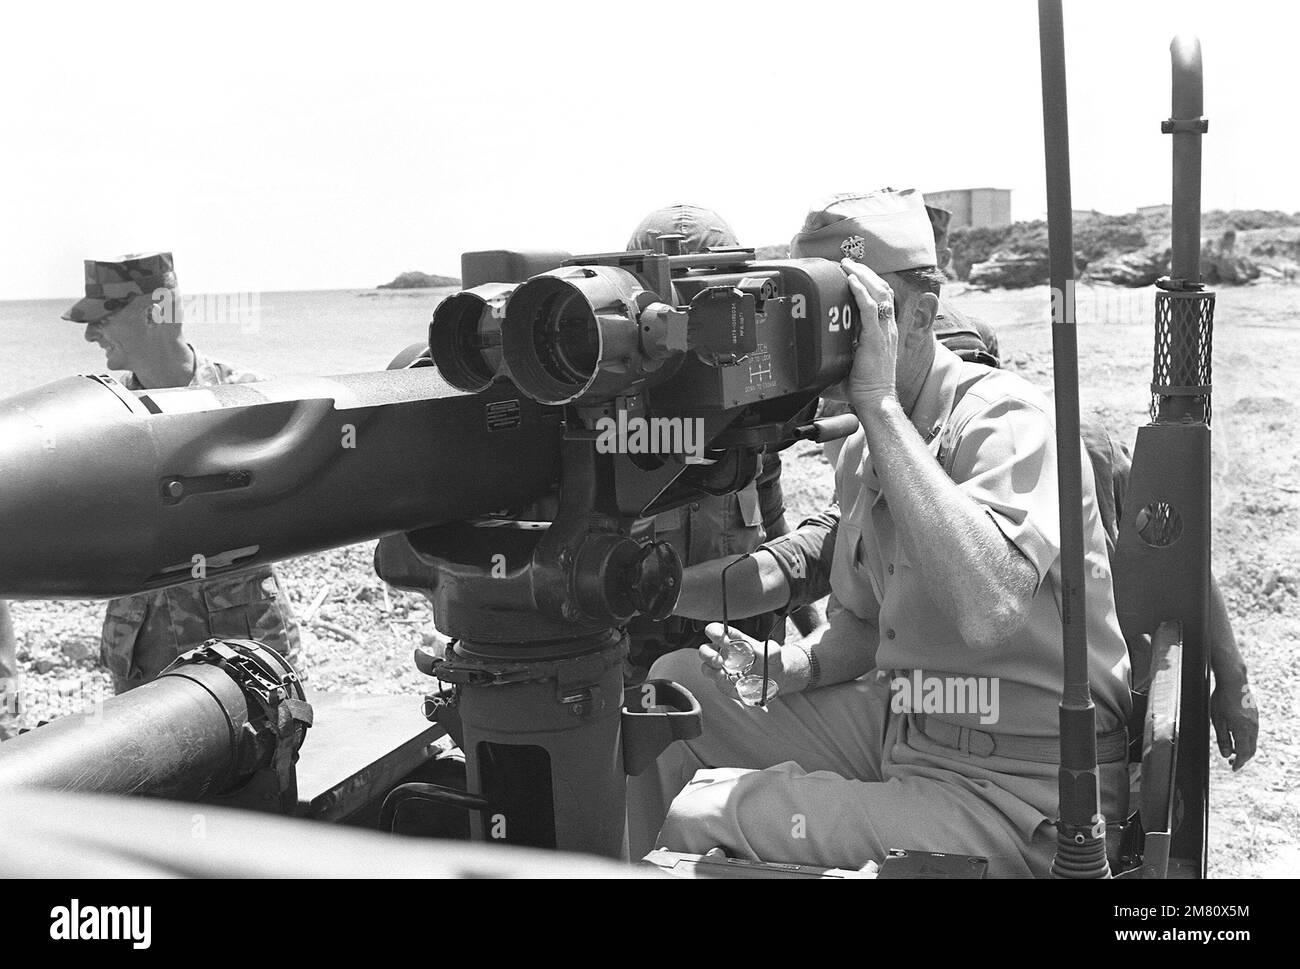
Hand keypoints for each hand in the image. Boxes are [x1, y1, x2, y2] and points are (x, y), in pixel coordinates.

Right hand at [699, 623, 783, 700]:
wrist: (773, 679)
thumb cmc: (769, 661)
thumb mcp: (774, 652)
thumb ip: (772, 649)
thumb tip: (764, 650)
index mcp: (731, 639)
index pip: (715, 630)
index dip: (715, 633)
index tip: (725, 641)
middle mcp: (723, 652)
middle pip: (704, 649)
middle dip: (708, 654)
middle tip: (720, 660)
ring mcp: (721, 668)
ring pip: (705, 666)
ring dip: (710, 668)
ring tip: (722, 672)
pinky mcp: (722, 682)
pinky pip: (714, 681)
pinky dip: (718, 681)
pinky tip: (727, 680)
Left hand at [840, 258, 898, 407]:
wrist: (875, 401)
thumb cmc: (863, 388)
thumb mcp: (848, 364)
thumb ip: (835, 355)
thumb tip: (811, 356)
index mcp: (884, 332)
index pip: (881, 299)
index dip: (869, 282)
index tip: (854, 273)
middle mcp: (887, 328)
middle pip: (882, 290)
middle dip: (865, 273)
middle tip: (848, 263)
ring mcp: (884, 332)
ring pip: (878, 293)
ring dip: (862, 276)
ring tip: (848, 266)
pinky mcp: (876, 338)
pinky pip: (870, 309)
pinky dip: (861, 292)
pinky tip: (851, 281)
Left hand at [1210, 673, 1258, 770]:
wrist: (1234, 681)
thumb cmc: (1222, 699)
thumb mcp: (1218, 720)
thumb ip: (1223, 739)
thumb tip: (1225, 754)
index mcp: (1243, 730)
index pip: (1244, 753)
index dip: (1239, 763)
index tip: (1233, 769)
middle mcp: (1253, 727)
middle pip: (1250, 749)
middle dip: (1242, 758)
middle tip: (1231, 762)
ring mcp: (1255, 721)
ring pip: (1253, 741)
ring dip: (1244, 749)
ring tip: (1231, 750)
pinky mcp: (1255, 716)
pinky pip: (1253, 733)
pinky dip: (1246, 740)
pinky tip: (1236, 737)